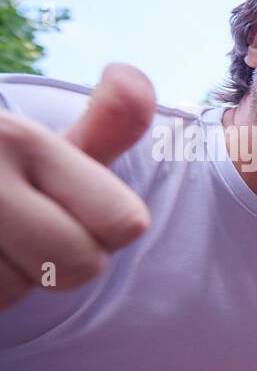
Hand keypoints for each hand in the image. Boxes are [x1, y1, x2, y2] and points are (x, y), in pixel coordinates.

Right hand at [0, 63, 153, 308]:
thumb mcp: (38, 145)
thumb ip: (103, 126)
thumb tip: (129, 75)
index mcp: (20, 140)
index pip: (123, 220)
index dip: (105, 229)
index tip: (68, 210)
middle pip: (79, 266)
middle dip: (57, 262)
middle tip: (19, 233)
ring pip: (13, 295)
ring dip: (2, 282)